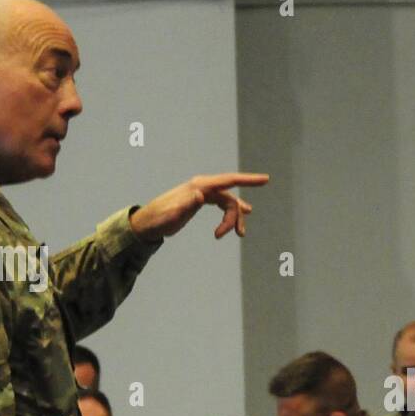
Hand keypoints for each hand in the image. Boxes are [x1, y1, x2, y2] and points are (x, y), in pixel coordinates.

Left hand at [129, 173, 269, 241]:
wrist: (148, 223)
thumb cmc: (159, 219)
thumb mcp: (172, 214)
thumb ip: (186, 205)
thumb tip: (201, 195)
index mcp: (199, 187)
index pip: (229, 180)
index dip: (248, 180)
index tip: (266, 180)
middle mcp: (203, 187)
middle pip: (230, 198)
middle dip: (236, 216)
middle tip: (237, 235)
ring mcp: (203, 192)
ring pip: (229, 203)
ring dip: (234, 219)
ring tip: (238, 235)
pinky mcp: (201, 200)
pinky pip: (223, 205)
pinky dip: (229, 216)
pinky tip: (231, 227)